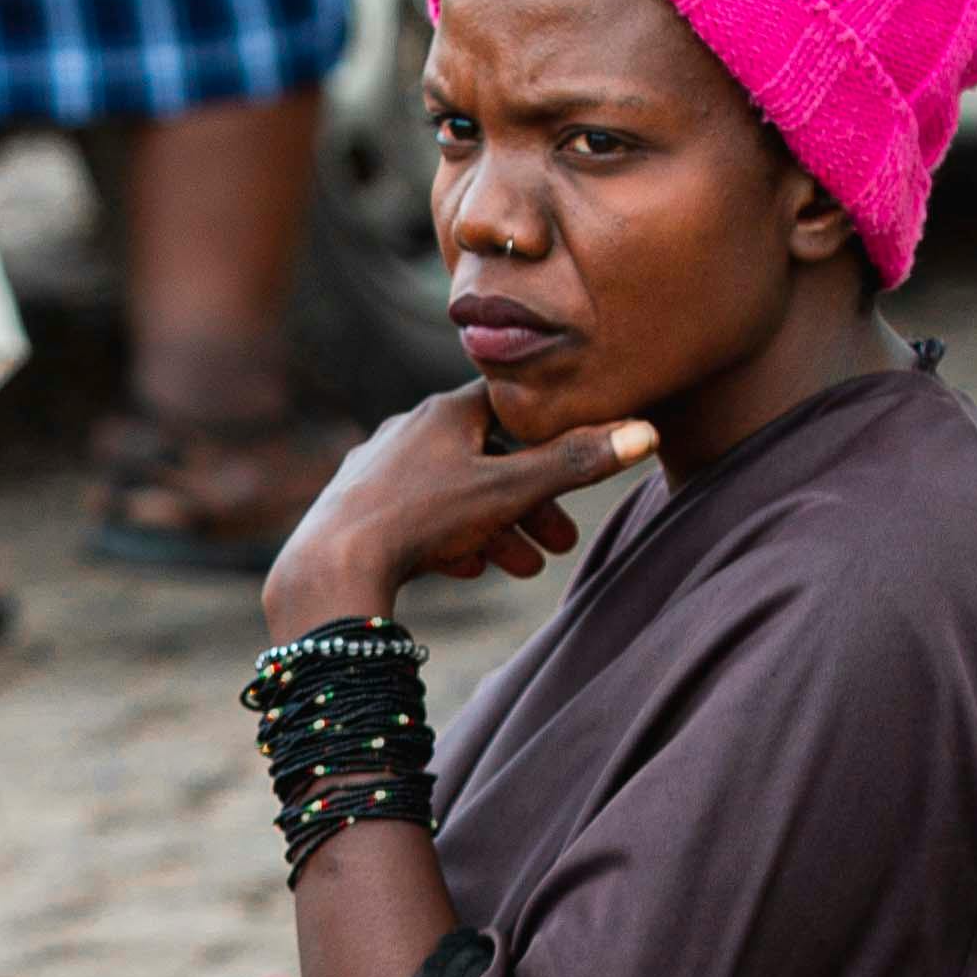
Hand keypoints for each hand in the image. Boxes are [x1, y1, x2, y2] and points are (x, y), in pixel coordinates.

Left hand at [258, 389, 657, 640]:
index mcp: (445, 412)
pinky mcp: (357, 509)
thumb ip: (576, 465)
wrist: (330, 567)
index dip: (550, 435)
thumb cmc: (421, 518)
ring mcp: (379, 470)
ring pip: (454, 493)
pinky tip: (465, 569)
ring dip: (495, 528)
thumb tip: (646, 432)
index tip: (578, 466)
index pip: (511, 406)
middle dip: (529, 502)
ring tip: (522, 568)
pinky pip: (418, 518)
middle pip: (486, 458)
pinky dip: (451, 539)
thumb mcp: (510, 492)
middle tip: (561, 544)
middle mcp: (409, 430)